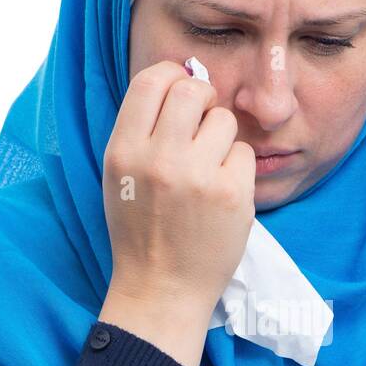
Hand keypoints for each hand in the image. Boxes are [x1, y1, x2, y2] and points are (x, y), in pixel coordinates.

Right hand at [102, 60, 255, 320]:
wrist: (162, 290)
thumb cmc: (142, 231)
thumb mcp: (122, 176)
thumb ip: (144, 130)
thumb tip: (182, 75)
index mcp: (123, 151)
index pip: (151, 80)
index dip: (172, 76)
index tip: (181, 91)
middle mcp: (158, 158)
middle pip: (192, 89)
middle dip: (203, 99)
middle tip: (203, 123)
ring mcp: (197, 176)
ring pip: (224, 119)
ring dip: (222, 138)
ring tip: (209, 168)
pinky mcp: (232, 194)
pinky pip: (244, 153)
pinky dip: (237, 169)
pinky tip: (222, 193)